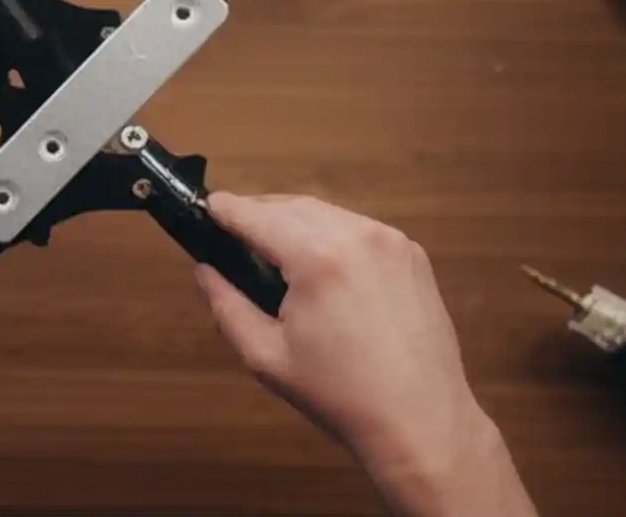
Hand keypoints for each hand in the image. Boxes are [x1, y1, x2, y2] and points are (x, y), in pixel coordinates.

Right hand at [197, 194, 533, 515]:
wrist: (421, 420)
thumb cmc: (337, 394)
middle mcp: (357, 234)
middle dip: (259, 213)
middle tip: (233, 231)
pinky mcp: (412, 254)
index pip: (258, 216)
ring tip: (273, 248)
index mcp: (317, 258)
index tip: (205, 206)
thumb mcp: (266, 356)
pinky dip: (331, 234)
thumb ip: (228, 307)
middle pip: (292, 206)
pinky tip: (320, 264)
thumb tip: (204, 270)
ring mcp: (391, 241)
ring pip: (328, 213)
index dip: (226, 209)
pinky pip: (359, 229)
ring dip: (295, 221)